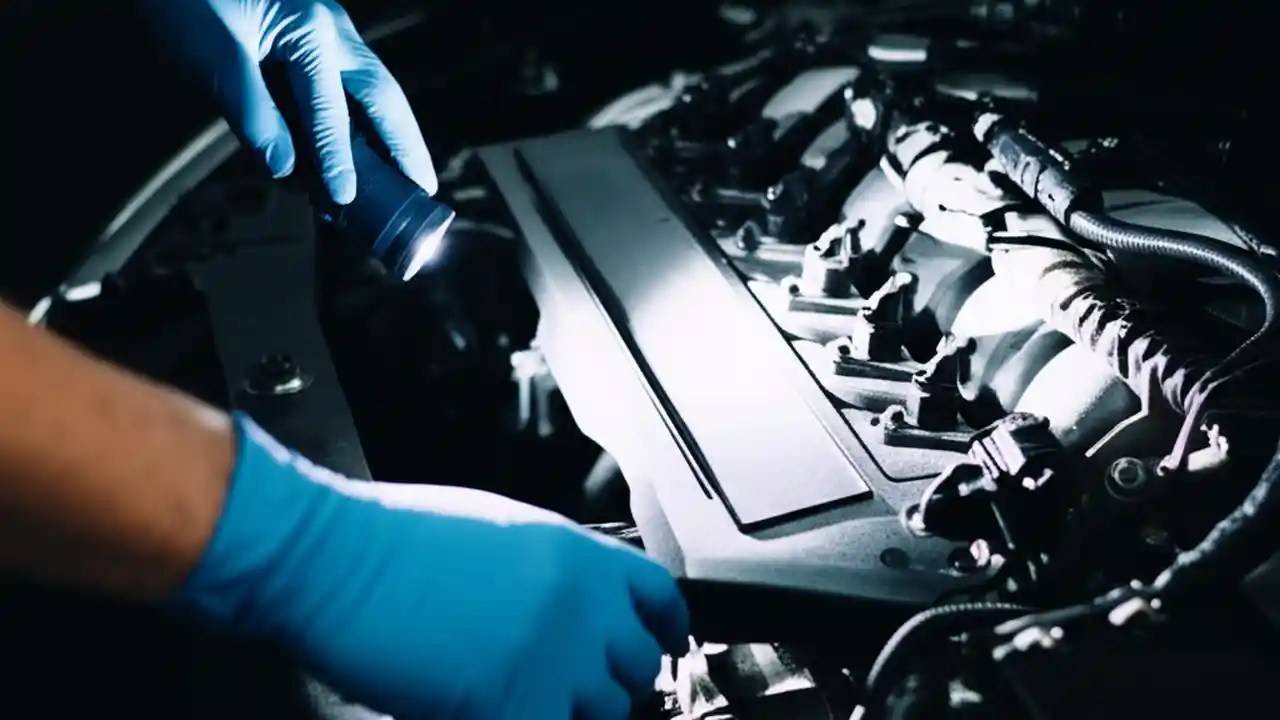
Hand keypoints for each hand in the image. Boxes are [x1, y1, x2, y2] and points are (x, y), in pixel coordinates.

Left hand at [139, 0, 436, 202]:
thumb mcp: (211, 57)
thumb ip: (251, 114)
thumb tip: (285, 168)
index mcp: (310, 30)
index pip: (330, 112)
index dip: (339, 161)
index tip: (347, 200)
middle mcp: (331, 27)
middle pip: (383, 96)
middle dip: (406, 144)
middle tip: (424, 188)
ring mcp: (325, 28)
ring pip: (372, 89)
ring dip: (390, 134)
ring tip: (405, 176)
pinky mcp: (310, 34)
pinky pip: (346, 84)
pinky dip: (360, 120)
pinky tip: (361, 149)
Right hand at [176, 415, 689, 718]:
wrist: (336, 558)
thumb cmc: (391, 538)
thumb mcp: (495, 529)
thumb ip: (549, 572)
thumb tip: (569, 605)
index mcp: (576, 554)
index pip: (660, 597)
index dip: (665, 629)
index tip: (665, 646)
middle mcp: (578, 604)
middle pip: (639, 664)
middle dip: (614, 681)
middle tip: (576, 688)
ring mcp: (552, 659)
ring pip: (605, 710)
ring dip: (573, 712)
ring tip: (532, 697)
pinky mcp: (514, 703)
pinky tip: (501, 710)